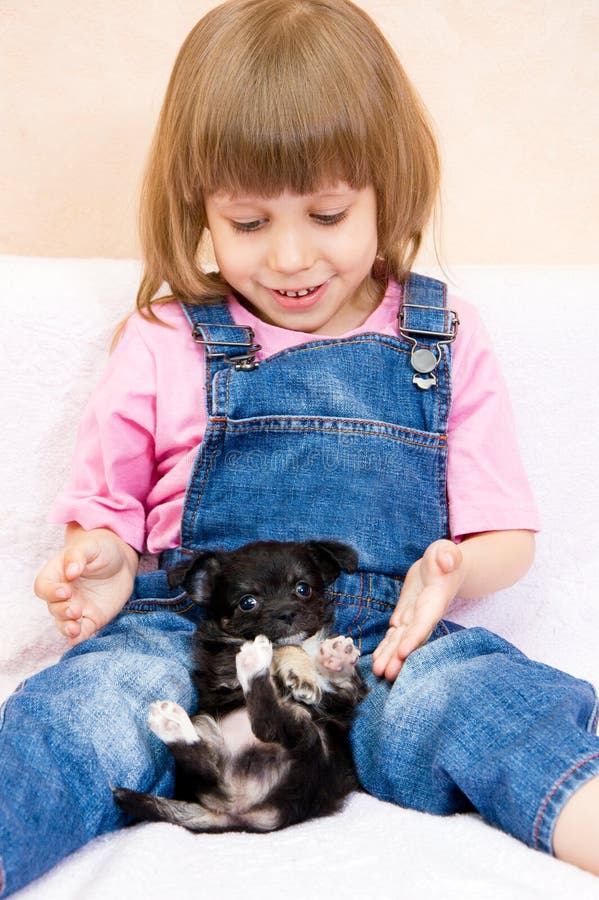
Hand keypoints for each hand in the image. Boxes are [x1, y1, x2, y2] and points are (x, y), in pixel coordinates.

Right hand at [34, 526, 137, 645]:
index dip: (50, 592)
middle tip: (75, 610)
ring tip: (74, 628)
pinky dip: (79, 638)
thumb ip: (77, 556)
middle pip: (53, 607)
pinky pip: (82, 631)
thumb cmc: (100, 550)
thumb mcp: (90, 547)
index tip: (65, 591)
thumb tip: (70, 572)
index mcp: (56, 575)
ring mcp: (76, 608)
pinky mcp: (92, 619)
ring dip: (67, 628)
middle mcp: (63, 595)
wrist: (121, 561)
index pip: (43, 587)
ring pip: (64, 623)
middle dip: (62, 611)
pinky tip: (78, 640)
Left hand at [372, 539, 462, 681]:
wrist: (442, 567)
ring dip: (390, 657)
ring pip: (400, 640)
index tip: (403, 652)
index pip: (424, 621)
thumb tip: (447, 559)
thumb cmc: (445, 558)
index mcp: (434, 600)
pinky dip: (386, 647)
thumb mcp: (446, 551)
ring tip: (378, 672)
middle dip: (399, 657)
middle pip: (411, 639)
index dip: (414, 637)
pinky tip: (377, 660)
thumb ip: (446, 555)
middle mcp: (424, 615)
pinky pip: (394, 635)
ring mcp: (413, 618)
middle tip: (387, 674)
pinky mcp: (404, 617)